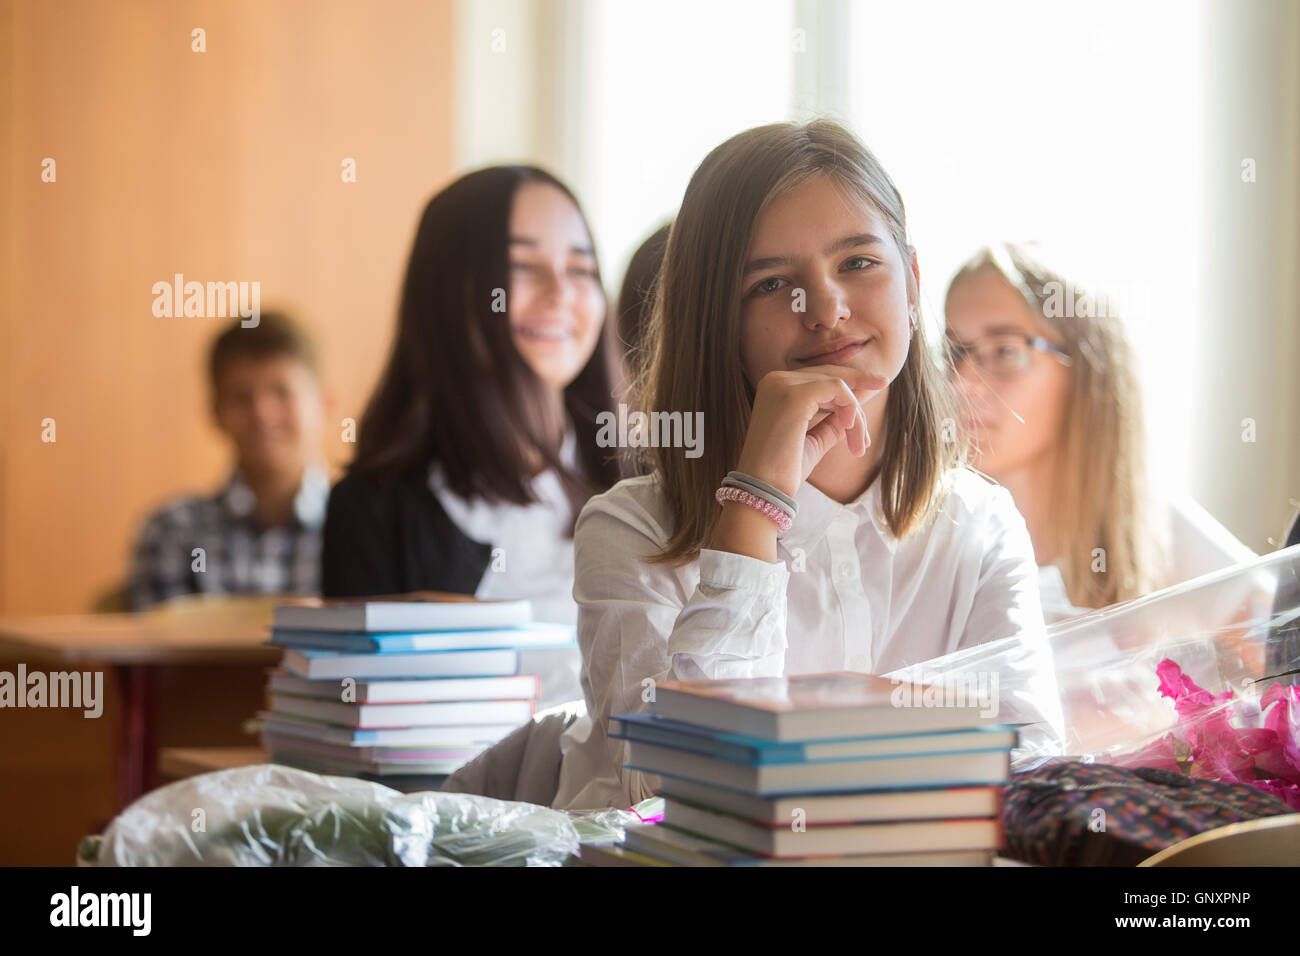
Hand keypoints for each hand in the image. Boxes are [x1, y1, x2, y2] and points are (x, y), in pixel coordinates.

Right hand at [734, 365, 889, 497]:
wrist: (764, 490)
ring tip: (860, 444)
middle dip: (859, 388)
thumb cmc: (784, 469)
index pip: (818, 377)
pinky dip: (851, 407)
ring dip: (856, 413)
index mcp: (775, 388)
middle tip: (884, 384)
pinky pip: (838, 389)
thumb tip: (858, 405)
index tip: (873, 387)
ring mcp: (783, 385)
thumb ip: (834, 419)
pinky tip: (852, 429)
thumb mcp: (815, 439)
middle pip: (830, 374)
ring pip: (838, 383)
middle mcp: (775, 380)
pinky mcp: (795, 395)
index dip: (848, 382)